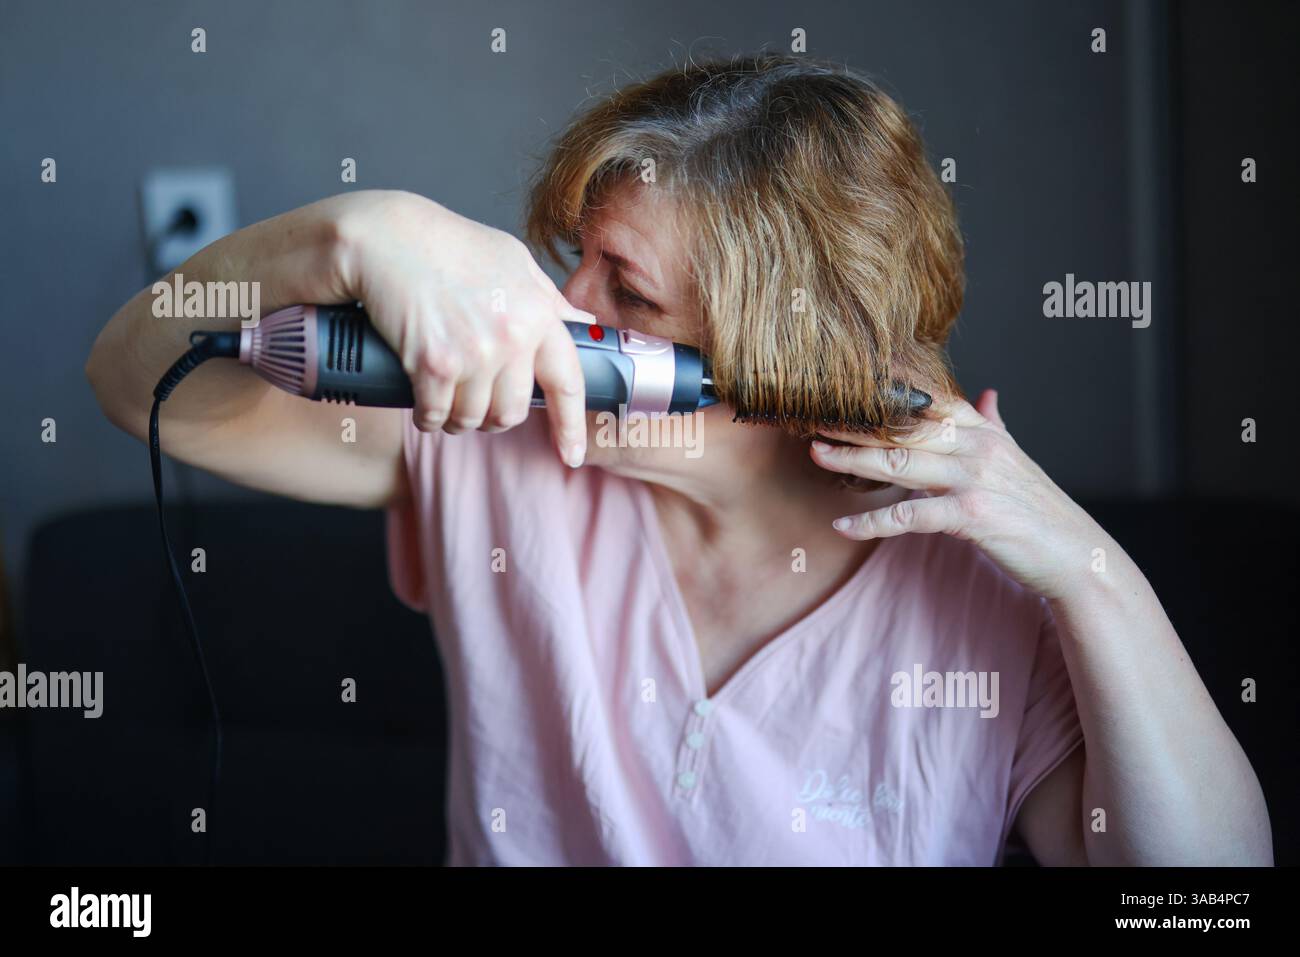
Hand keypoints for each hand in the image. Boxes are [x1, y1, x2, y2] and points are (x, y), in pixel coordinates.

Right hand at [335, 190, 593, 465]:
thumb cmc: (446, 245)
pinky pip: (436, 415)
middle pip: (512, 411)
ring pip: (472, 418)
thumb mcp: (512, 261)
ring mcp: (475, 353)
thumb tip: (581, 325)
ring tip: (445, 398)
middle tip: (476, 403)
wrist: (386, 236)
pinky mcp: (434, 365)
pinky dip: (427, 417)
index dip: (570, 426)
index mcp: (537, 312)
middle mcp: (513, 336)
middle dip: (493, 416)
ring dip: (457, 418)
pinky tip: (423, 404)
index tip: (571, 454)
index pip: (567, 382)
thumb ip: (547, 298)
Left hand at [809, 389, 1106, 599]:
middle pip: (904, 427)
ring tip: (817, 455)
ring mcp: (975, 479)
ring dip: (853, 458)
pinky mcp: (971, 515)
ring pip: (900, 462)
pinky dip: (872, 522)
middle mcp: (979, 447)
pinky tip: (843, 525)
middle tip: (812, 418)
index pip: (927, 401)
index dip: (884, 393)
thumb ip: (995, 426)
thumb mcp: (1015, 460)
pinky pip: (910, 515)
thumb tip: (987, 394)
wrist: (1075, 557)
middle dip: (855, 423)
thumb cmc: (1039, 512)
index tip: (843, 388)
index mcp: (984, 431)